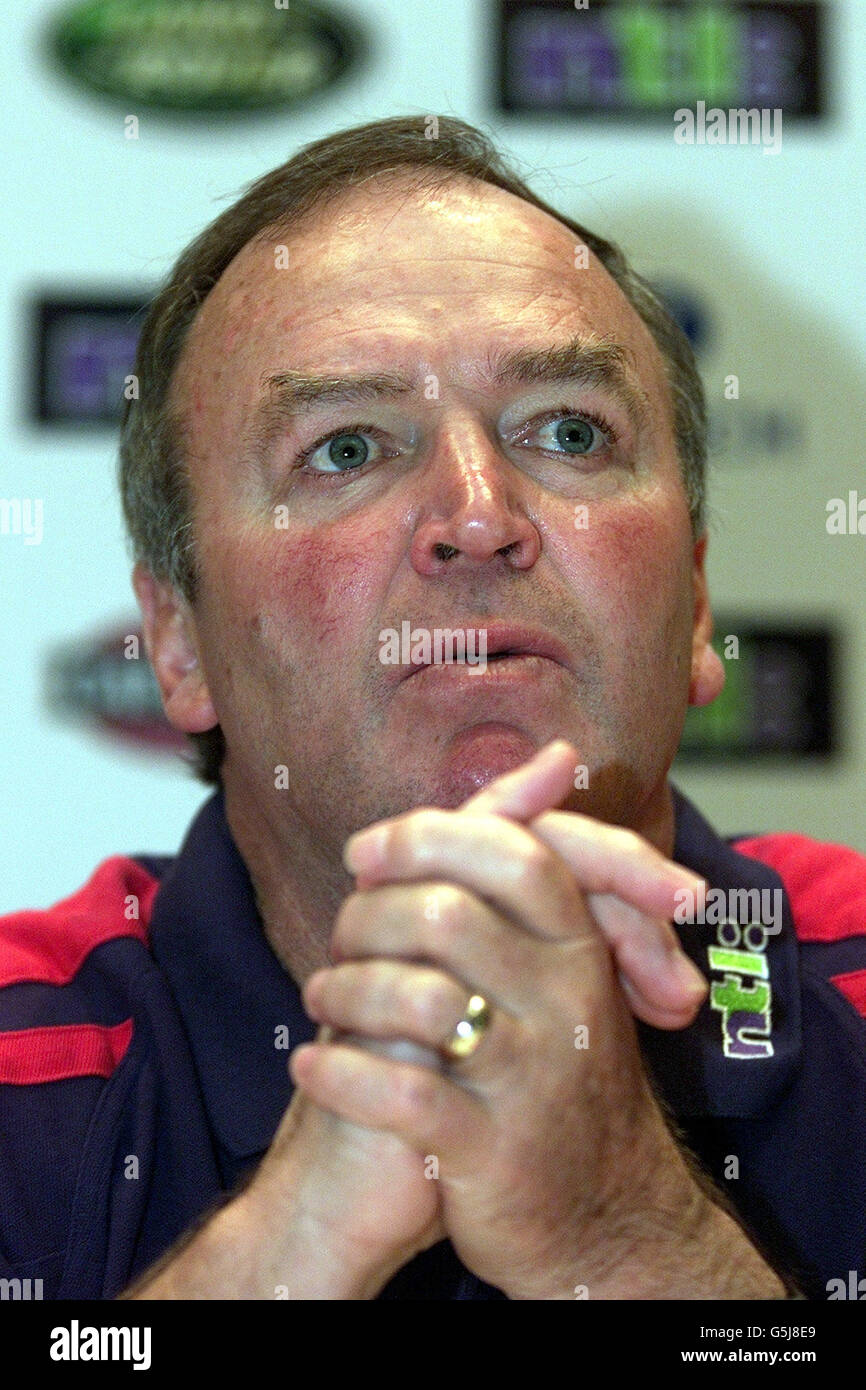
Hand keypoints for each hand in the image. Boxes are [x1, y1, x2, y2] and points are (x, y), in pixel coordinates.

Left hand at [292, 742, 719, 1297]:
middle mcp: (570, 1004)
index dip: (424, 840)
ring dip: (340, 992)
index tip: (363, 857)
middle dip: (367, 917)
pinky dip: (336, 1075)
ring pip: (416, 1000)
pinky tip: (308, 1067)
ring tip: (318, 1000)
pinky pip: (399, 1098)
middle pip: (448, 915)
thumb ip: (536, 859)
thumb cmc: (560, 1066)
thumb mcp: (564, 962)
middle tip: (336, 935)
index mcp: (582, 948)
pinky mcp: (493, 1152)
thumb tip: (552, 755)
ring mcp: (533, 1079)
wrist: (604, 1217)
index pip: (511, 853)